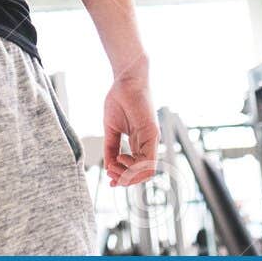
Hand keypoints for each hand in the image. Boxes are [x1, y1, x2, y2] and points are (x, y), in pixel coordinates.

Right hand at [102, 73, 158, 187]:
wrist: (125, 80)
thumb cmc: (118, 100)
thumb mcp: (111, 129)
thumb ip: (111, 149)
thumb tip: (109, 168)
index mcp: (138, 143)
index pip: (135, 169)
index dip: (123, 178)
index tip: (109, 179)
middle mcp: (147, 144)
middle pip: (142, 174)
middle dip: (125, 180)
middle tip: (111, 177)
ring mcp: (151, 140)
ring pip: (146, 171)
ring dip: (128, 175)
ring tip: (113, 168)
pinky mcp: (152, 133)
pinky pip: (148, 159)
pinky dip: (135, 166)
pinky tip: (121, 160)